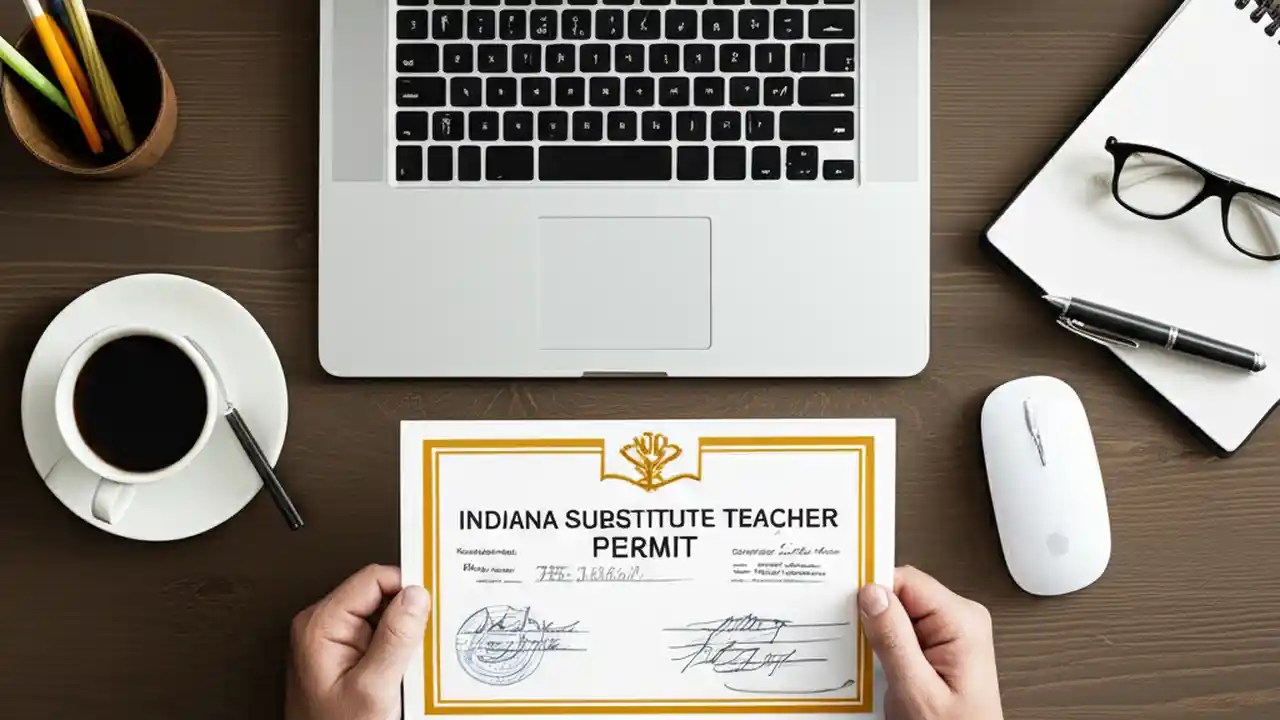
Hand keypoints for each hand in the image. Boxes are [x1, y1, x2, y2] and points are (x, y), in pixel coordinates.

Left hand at [287, 565, 430, 719]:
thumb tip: (416, 594)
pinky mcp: (347, 657)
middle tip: (430, 637)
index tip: (433, 602)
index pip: (374, 579)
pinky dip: (400, 650)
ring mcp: (334, 642)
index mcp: (321, 625)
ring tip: (418, 660)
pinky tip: (409, 669)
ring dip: (407, 634)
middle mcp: (323, 627)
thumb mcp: (373, 689)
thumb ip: (396, 639)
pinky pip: (381, 638)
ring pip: (384, 617)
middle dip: (409, 614)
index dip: (407, 588)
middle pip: (380, 595)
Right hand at [858, 566, 1002, 719]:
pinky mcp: (939, 644)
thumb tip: (872, 593)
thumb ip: (893, 639)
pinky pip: (903, 629)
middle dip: (874, 614)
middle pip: (901, 593)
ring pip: (898, 611)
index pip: (906, 580)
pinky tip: (882, 665)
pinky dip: (886, 643)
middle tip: (859, 642)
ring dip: (879, 632)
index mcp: (961, 621)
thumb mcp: (917, 690)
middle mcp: (960, 619)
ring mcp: (951, 631)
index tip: (847, 607)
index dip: (873, 590)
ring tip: (875, 662)